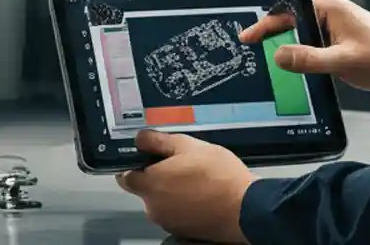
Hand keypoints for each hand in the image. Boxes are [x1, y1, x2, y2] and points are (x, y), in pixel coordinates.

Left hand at [116, 130, 255, 243]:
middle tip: (182, 164)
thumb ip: (159, 141)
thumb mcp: (190, 145)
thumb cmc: (218, 174)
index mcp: (150, 184)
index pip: (124, 176)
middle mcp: (153, 207)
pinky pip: (175, 213)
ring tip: (197, 179)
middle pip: (146, 189)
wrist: (245, 208)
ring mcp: (167, 222)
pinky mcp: (182, 231)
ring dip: (172, 191)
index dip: (135, 165)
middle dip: (158, 177)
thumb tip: (139, 139)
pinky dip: (183, 205)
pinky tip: (202, 195)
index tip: (149, 157)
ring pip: (162, 202)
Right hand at [239, 0, 369, 91]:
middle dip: (270, 28)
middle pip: (293, 15)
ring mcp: (338, 27)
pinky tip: (293, 64)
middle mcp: (333, 14)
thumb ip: (311, 59)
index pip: (291, 4)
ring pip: (303, 29)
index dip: (267, 18)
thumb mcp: (345, 61)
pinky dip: (299, 49)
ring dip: (285, 40)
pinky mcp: (342, 40)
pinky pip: (314, 41)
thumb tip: (279, 55)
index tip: (251, 34)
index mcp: (333, 9)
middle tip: (251, 45)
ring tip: (264, 54)